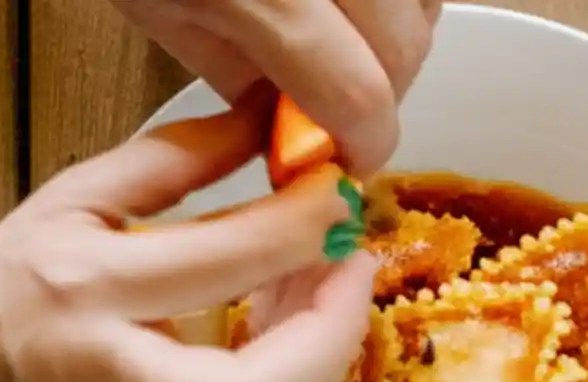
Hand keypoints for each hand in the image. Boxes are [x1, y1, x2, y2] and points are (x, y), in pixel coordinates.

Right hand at [0, 88, 375, 381]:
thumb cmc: (10, 285)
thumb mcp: (80, 197)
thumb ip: (183, 158)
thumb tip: (274, 130)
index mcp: (88, 292)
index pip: (231, 259)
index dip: (309, 223)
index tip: (338, 194)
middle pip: (275, 377)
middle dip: (339, 316)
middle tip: (354, 257)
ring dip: (324, 341)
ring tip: (320, 279)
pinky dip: (293, 371)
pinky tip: (288, 321)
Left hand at [116, 0, 442, 175]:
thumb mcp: (160, 8)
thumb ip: (237, 74)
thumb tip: (297, 126)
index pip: (353, 91)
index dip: (365, 143)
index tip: (352, 160)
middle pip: (404, 46)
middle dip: (386, 93)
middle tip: (346, 103)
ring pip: (427, 2)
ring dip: (403, 33)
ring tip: (354, 38)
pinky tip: (362, 1)